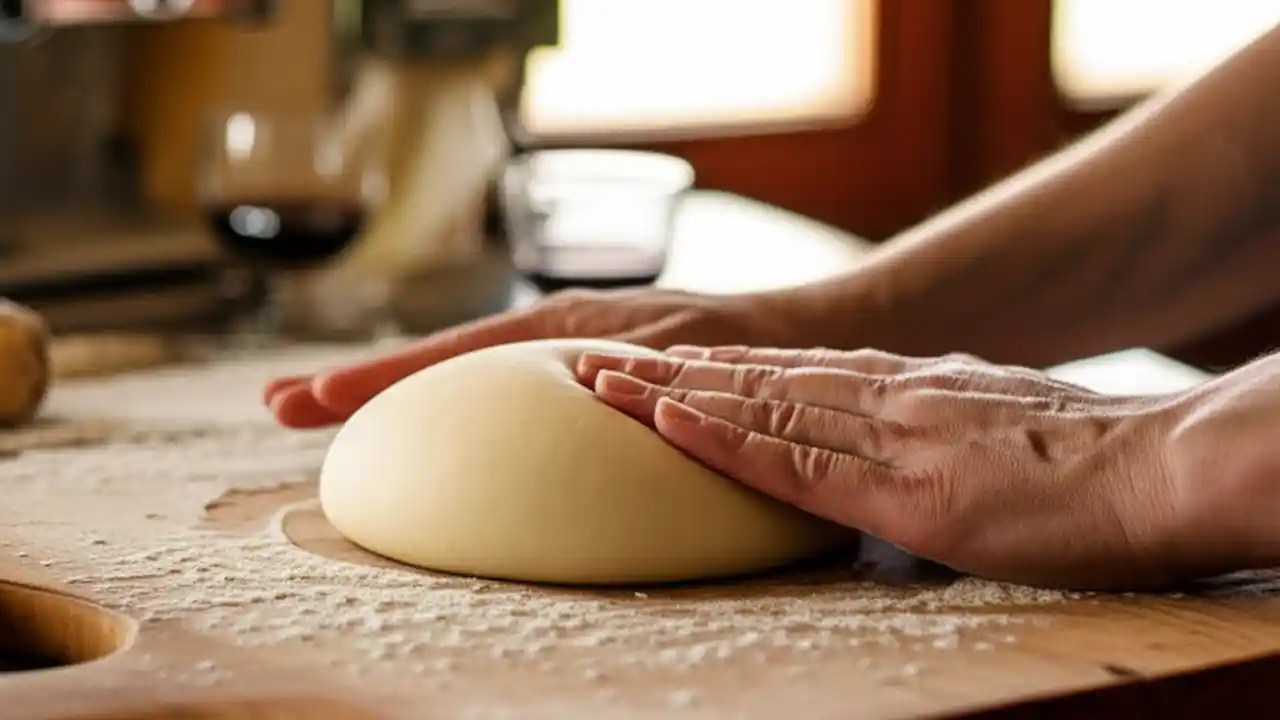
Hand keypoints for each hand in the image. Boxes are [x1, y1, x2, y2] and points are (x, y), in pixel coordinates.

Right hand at [265, 289, 803, 427]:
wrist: (794, 334)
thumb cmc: (747, 348)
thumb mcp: (687, 361)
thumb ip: (631, 376)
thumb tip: (579, 387)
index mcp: (568, 331)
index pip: (456, 357)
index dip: (383, 380)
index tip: (315, 398)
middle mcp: (553, 336)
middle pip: (439, 360)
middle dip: (360, 382)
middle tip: (279, 405)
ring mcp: (560, 350)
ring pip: (459, 370)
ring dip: (389, 388)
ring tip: (313, 406)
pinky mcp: (577, 366)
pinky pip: (494, 381)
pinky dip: (444, 393)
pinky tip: (419, 415)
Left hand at [578, 346, 1278, 588]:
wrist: (1168, 467)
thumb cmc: (1102, 464)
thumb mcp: (1004, 431)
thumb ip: (945, 430)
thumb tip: (910, 440)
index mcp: (913, 389)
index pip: (794, 374)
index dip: (718, 371)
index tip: (661, 367)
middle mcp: (890, 397)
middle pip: (757, 379)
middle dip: (669, 373)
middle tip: (593, 362)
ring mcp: (892, 437)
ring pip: (758, 407)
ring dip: (670, 397)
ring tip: (598, 383)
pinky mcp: (904, 491)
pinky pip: (795, 461)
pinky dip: (724, 440)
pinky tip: (671, 424)